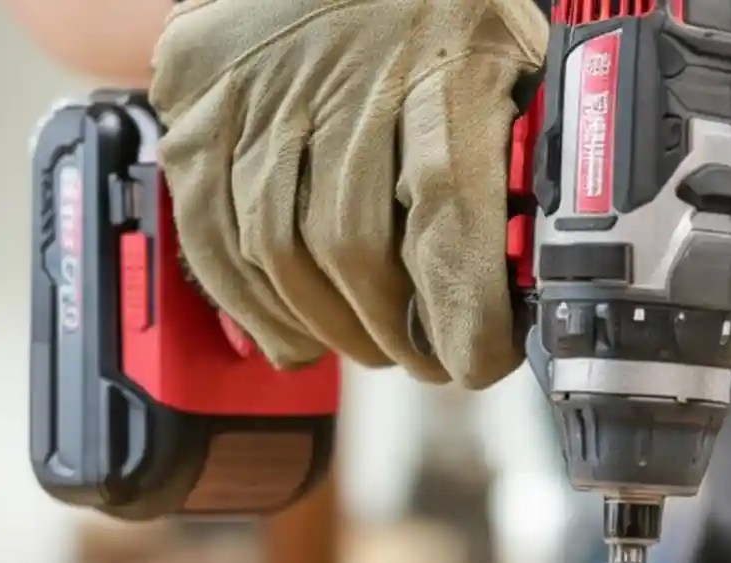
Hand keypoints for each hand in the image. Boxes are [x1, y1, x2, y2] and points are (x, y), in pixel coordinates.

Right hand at [149, 0, 546, 387]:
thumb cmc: (442, 5)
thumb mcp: (515, 58)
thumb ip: (521, 155)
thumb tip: (531, 270)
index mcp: (447, 59)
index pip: (447, 211)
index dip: (460, 310)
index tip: (479, 359)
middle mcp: (347, 74)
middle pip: (354, 246)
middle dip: (396, 332)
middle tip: (428, 359)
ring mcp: (261, 90)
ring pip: (281, 250)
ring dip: (329, 326)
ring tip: (369, 347)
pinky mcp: (200, 103)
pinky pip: (211, 229)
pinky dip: (248, 301)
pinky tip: (290, 334)